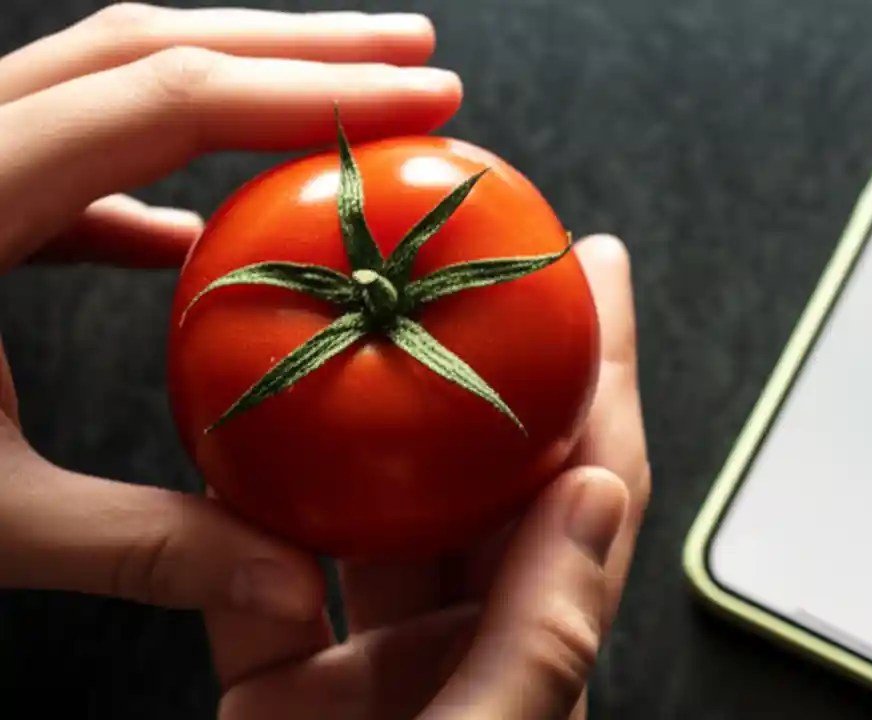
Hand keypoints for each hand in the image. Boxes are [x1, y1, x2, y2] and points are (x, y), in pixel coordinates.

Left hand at [0, 4, 461, 617]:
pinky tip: (199, 231)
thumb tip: (292, 591)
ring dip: (237, 85)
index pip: (164, 100)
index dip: (312, 90)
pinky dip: (152, 176)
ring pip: (108, 78)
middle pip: (146, 43)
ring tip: (347, 102)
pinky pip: (67, 154)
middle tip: (419, 52)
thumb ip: (144, 544)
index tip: (428, 98)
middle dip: (299, 42)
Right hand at [208, 234, 650, 719]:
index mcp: (539, 652)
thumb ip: (542, 634)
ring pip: (366, 516)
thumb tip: (592, 490)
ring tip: (342, 315)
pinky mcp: (273, 690)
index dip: (604, 373)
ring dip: (349, 423)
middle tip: (465, 250)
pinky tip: (225, 444)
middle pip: (484, 477)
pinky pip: (245, 581)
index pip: (591, 489)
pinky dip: (232, 518)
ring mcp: (374, 663)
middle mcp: (467, 643)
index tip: (597, 266)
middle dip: (478, 364)